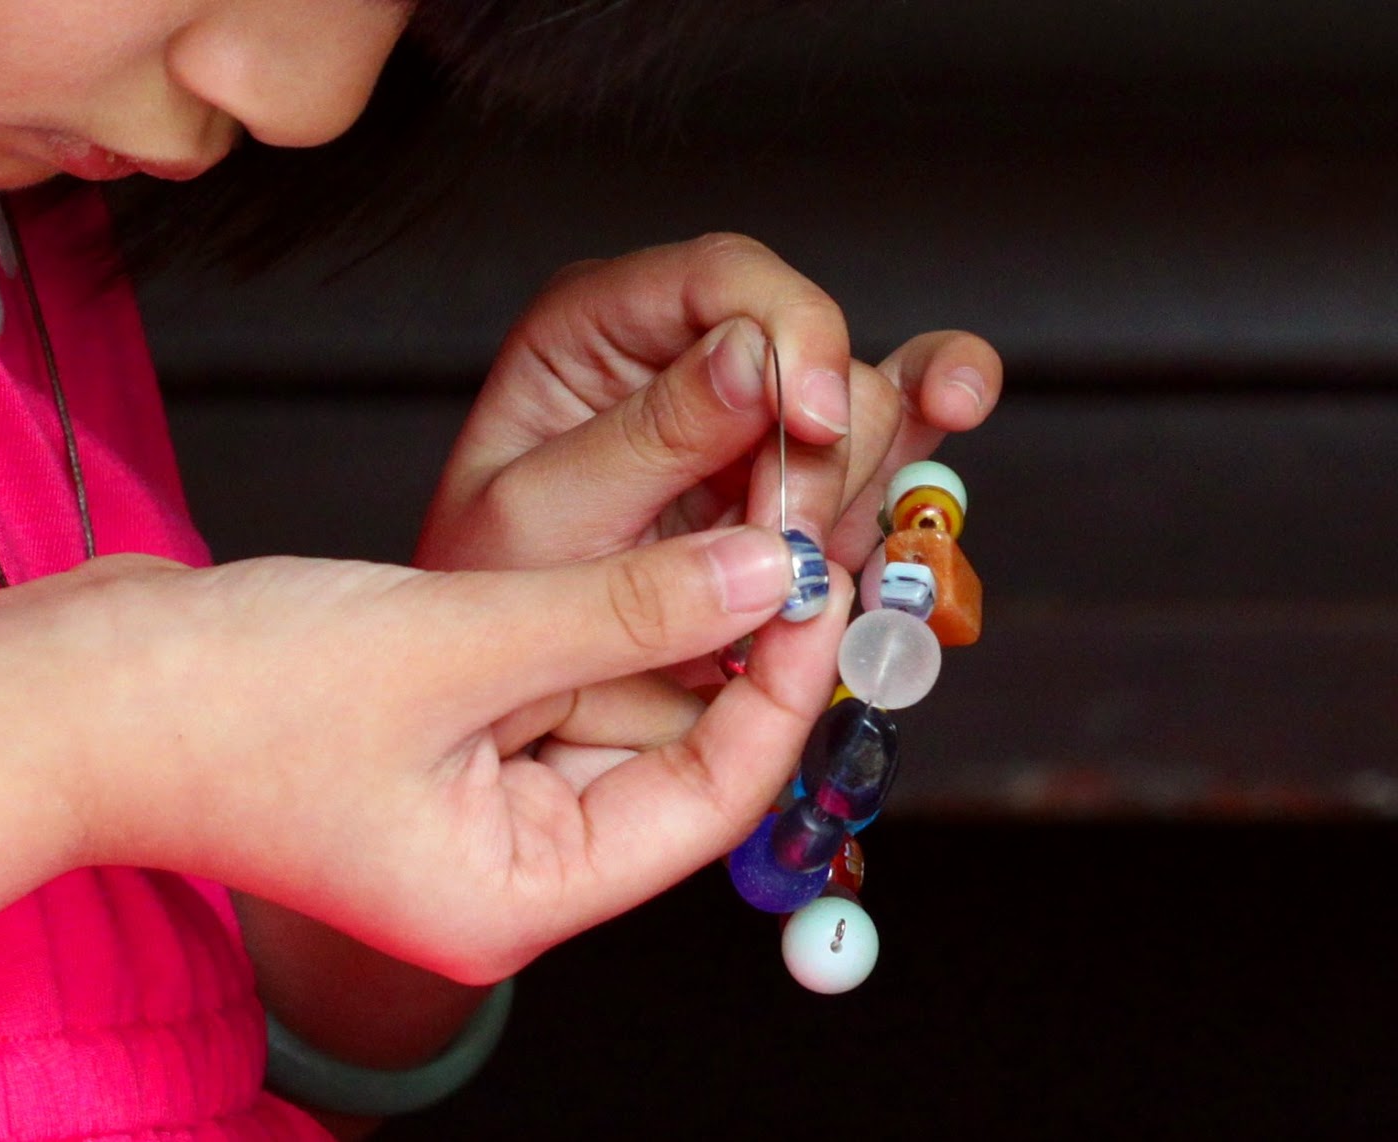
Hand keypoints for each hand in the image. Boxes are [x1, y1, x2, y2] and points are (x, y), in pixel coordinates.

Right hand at [74, 532, 850, 983]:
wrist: (73, 687)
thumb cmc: (225, 699)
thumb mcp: (454, 644)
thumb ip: (621, 609)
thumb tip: (767, 573)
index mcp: (516, 892)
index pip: (706, 799)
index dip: (781, 687)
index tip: (826, 584)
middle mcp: (508, 859)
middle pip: (673, 753)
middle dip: (739, 647)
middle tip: (805, 534)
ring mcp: (475, 796)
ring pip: (619, 703)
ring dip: (679, 615)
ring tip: (746, 518)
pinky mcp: (446, 732)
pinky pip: (557, 673)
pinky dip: (605, 610)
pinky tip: (651, 541)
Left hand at [415, 233, 1002, 575]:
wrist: (514, 674)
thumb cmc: (494, 581)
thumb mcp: (540, 514)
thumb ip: (648, 436)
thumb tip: (755, 354)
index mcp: (602, 325)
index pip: (727, 278)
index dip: (794, 334)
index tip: (816, 423)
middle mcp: (689, 348)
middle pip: (814, 345)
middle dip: (814, 452)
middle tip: (779, 543)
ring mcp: (755, 410)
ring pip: (867, 400)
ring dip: (851, 489)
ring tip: (793, 563)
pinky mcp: (802, 468)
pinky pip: (897, 426)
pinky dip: (929, 431)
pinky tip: (955, 407)